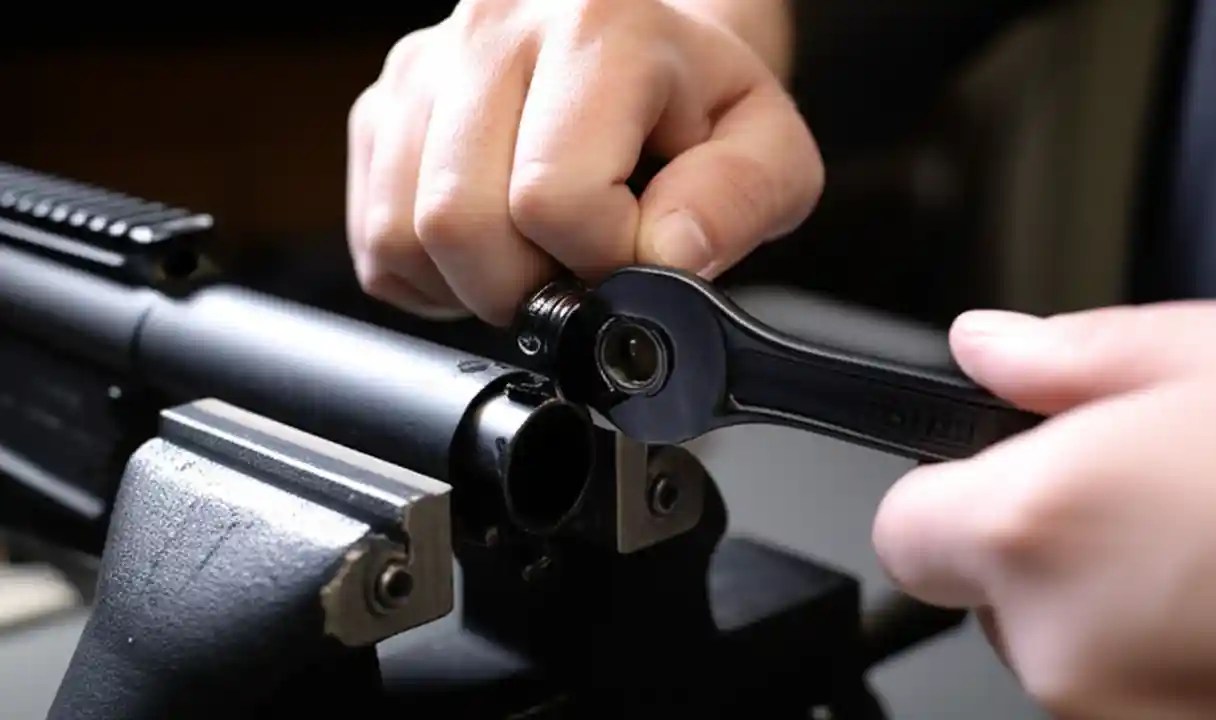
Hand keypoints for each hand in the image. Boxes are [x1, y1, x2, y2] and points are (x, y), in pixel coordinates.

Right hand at [346, 0, 822, 324]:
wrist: (642, 52)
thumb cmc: (697, 104)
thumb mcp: (766, 147)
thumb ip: (737, 201)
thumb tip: (663, 255)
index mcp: (599, 24)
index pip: (555, 197)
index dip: (602, 257)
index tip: (636, 246)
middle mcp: (492, 28)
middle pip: (460, 222)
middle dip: (527, 287)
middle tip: (579, 271)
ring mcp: (422, 68)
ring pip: (403, 237)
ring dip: (475, 285)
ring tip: (538, 254)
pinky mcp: (380, 111)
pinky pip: (377, 245)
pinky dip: (435, 277)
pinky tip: (494, 244)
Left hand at [872, 294, 1215, 717]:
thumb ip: (1067, 355)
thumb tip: (986, 348)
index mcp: (1038, 529)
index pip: (901, 532)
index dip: (943, 493)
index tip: (997, 469)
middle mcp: (1064, 647)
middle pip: (986, 590)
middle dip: (1044, 541)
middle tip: (1144, 488)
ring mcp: (1126, 714)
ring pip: (1064, 642)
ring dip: (1111, 598)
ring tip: (1215, 535)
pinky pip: (1132, 685)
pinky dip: (1168, 647)